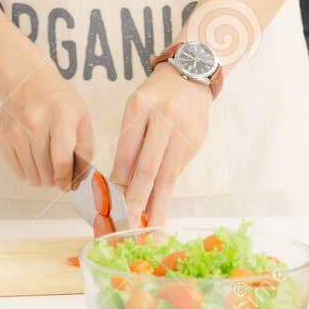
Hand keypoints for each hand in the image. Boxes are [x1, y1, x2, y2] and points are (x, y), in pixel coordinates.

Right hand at [0, 60, 93, 191]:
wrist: (27, 79)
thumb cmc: (59, 100)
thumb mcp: (81, 117)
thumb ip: (85, 149)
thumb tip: (78, 179)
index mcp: (61, 115)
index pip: (61, 160)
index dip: (66, 179)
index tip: (68, 185)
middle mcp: (36, 122)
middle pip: (46, 171)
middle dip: (55, 179)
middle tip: (58, 173)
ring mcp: (17, 130)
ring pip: (31, 175)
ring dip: (41, 178)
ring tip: (47, 166)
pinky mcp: (4, 137)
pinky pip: (17, 169)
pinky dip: (28, 171)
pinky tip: (34, 159)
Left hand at [109, 63, 211, 227]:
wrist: (190, 76)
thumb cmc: (156, 96)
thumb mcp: (136, 109)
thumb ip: (130, 143)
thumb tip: (120, 184)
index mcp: (140, 106)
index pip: (127, 151)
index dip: (120, 181)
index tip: (112, 205)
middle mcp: (163, 118)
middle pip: (149, 167)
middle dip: (138, 200)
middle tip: (130, 226)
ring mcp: (183, 131)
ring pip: (168, 176)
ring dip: (159, 206)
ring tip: (152, 232)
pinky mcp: (197, 141)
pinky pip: (178, 171)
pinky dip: (168, 191)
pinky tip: (161, 209)